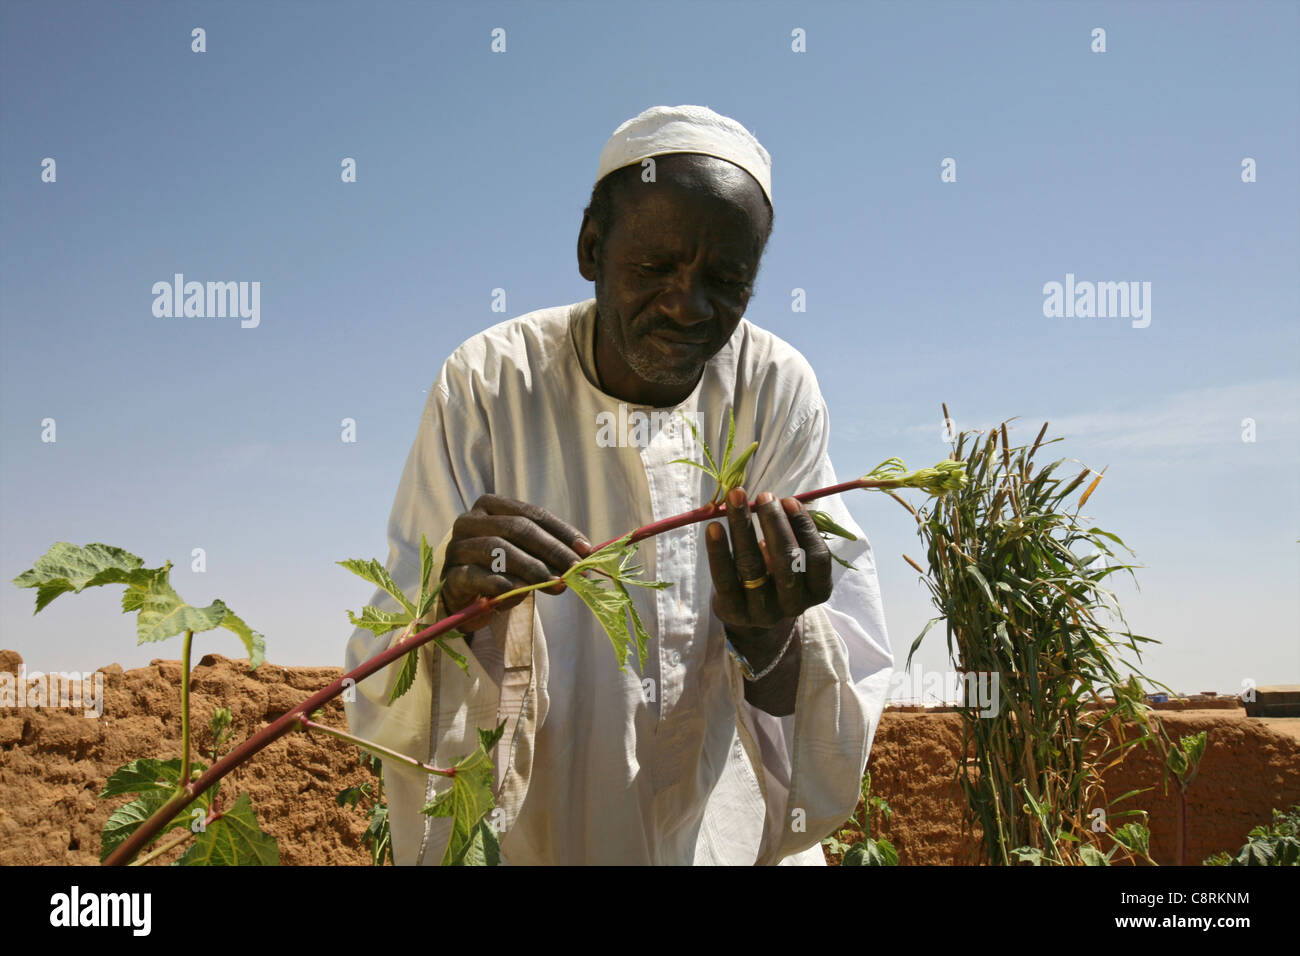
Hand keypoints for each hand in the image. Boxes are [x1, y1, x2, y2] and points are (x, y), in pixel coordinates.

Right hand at [441, 494, 591, 633]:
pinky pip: (477, 576)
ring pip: (498, 550)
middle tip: (575, 570)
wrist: (465, 597)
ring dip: (532, 568)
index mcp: (490, 506)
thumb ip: (548, 551)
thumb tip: (585, 556)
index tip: (586, 550)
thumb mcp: (525, 554)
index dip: (562, 531)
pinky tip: (519, 592)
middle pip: (516, 528)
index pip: (532, 514)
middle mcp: (470, 521)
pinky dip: (501, 583)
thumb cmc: (499, 568)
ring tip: (556, 584)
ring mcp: (457, 547)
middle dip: (551, 550)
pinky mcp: (450, 576)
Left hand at [705, 487, 832, 647]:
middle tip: (764, 496)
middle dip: (775, 523)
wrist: (750, 612)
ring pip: (752, 565)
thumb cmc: (775, 574)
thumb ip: (788, 533)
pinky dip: (718, 550)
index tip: (789, 500)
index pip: (817, 558)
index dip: (804, 527)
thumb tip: (775, 500)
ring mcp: (763, 612)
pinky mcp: (734, 611)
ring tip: (736, 498)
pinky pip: (724, 578)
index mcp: (817, 590)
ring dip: (743, 526)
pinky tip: (713, 527)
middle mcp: (793, 605)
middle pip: (786, 561)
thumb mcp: (790, 559)